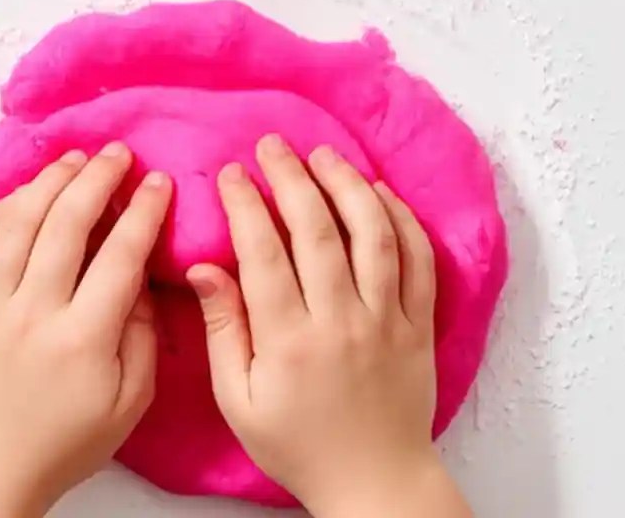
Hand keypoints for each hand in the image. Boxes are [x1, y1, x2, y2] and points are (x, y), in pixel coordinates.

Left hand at [0, 143, 172, 517]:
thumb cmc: (65, 441)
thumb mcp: (129, 404)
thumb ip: (141, 338)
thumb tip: (139, 278)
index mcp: (82, 339)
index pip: (120, 255)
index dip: (143, 211)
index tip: (158, 182)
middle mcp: (32, 314)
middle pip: (66, 225)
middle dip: (96, 179)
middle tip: (116, 154)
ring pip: (17, 225)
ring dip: (48, 184)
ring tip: (72, 161)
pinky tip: (21, 196)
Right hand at [188, 134, 470, 517]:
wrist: (373, 480)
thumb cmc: (297, 444)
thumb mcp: (239, 401)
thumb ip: (223, 331)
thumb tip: (205, 269)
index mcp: (289, 341)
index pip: (264, 252)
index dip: (246, 204)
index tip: (233, 173)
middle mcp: (341, 321)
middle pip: (318, 230)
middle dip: (292, 177)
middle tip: (273, 145)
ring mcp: (387, 320)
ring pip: (373, 235)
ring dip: (347, 186)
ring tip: (324, 154)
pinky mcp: (419, 325)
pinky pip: (418, 261)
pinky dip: (402, 220)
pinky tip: (379, 193)